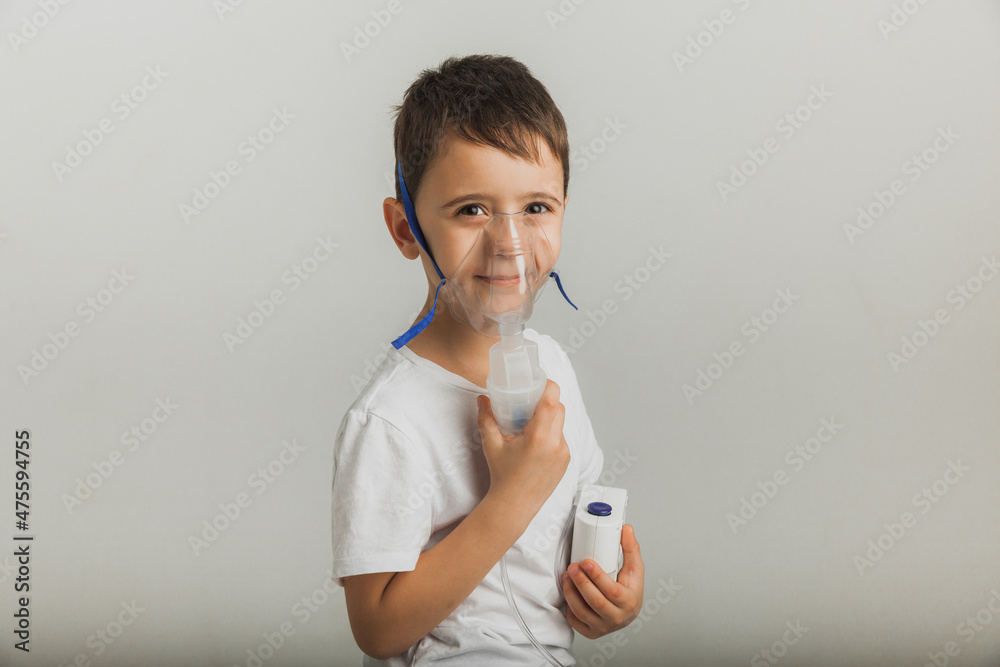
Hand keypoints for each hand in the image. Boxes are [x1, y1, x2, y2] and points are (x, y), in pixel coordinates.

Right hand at [477, 380, 569, 517]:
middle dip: (547, 400)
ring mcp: (564, 453)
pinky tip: (536, 440)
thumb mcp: (492, 444)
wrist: (514, 505)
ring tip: (531, 422)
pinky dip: (551, 433)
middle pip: (559, 408)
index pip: (552, 400)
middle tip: (530, 400)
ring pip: (561, 423)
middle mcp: (556, 444)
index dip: (548, 385)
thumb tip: (482, 398)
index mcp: (539, 437)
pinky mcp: (566, 461)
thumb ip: (487, 418)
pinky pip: (561, 438)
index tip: (540, 380)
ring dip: (549, 418)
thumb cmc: (503, 476)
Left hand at [561, 524, 643, 638]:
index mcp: (630, 602)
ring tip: (566, 576)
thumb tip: (627, 529)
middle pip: (595, 601)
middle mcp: (617, 618)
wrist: (626, 613)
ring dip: (571, 592)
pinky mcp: (590, 632)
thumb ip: (631, 548)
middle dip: (581, 582)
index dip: (597, 576)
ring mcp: (603, 627)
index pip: (612, 591)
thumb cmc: (629, 590)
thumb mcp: (634, 570)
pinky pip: (575, 621)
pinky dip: (568, 606)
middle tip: (572, 566)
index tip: (586, 562)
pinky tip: (568, 592)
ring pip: (582, 612)